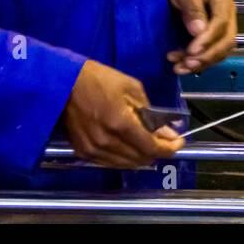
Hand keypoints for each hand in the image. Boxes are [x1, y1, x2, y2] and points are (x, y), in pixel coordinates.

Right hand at [62, 59, 183, 168]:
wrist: (64, 83)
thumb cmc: (99, 79)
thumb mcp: (132, 88)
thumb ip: (151, 114)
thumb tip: (168, 133)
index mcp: (121, 123)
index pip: (152, 148)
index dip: (170, 149)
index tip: (179, 143)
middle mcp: (107, 141)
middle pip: (141, 159)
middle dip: (158, 152)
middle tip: (166, 141)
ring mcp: (93, 149)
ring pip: (127, 164)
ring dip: (142, 157)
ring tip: (150, 144)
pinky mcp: (83, 152)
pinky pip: (110, 163)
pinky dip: (125, 158)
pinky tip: (130, 148)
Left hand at [165, 0, 236, 73]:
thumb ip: (192, 9)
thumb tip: (198, 31)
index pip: (221, 22)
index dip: (208, 39)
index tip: (191, 51)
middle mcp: (228, 11)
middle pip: (227, 39)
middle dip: (207, 56)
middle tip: (187, 64)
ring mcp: (224, 23)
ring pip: (221, 49)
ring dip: (202, 62)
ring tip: (180, 67)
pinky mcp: (216, 33)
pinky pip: (213, 51)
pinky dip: (199, 61)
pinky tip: (182, 64)